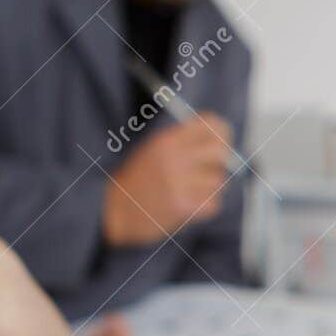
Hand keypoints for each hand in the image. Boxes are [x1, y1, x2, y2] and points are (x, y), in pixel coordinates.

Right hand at [103, 114, 232, 246]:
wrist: (113, 210)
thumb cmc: (136, 180)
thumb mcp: (153, 149)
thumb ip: (183, 142)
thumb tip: (221, 143)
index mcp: (167, 140)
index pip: (213, 125)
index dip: (222, 134)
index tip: (220, 143)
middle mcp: (175, 158)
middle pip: (221, 152)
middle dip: (220, 162)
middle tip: (210, 170)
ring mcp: (179, 183)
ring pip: (218, 181)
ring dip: (210, 187)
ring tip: (193, 190)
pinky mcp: (182, 206)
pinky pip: (213, 204)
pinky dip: (207, 206)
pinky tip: (192, 204)